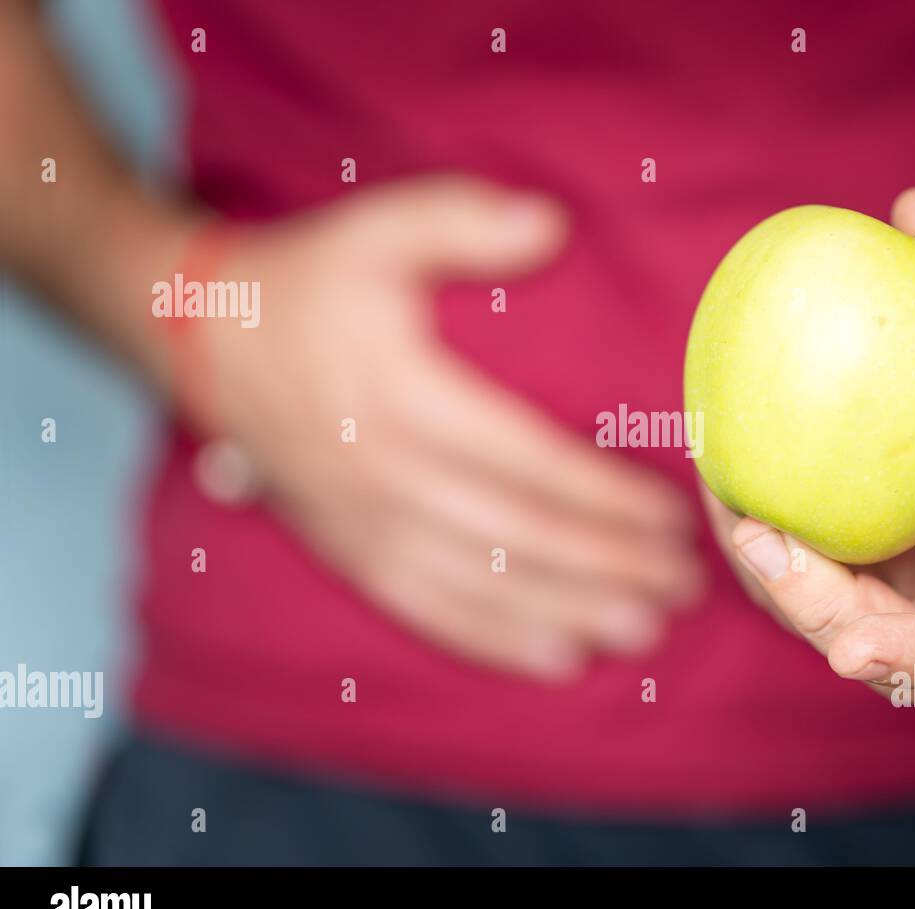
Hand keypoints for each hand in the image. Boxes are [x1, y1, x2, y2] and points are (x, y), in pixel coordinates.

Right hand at [188, 176, 701, 680]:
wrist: (202, 338)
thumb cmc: (307, 281)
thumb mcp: (376, 228)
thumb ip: (461, 221)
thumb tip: (554, 224)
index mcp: (404, 398)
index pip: (531, 464)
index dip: (609, 497)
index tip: (674, 516)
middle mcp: (387, 476)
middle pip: (520, 537)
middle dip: (612, 567)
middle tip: (687, 584)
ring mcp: (364, 525)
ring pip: (484, 587)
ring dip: (573, 612)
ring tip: (648, 629)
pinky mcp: (349, 551)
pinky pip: (430, 611)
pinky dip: (498, 640)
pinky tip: (560, 656)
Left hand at [705, 188, 914, 692]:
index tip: (851, 650)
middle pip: (890, 649)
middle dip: (814, 610)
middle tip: (754, 532)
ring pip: (841, 618)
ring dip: (775, 579)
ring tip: (724, 497)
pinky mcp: (892, 572)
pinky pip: (828, 568)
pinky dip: (778, 540)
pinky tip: (729, 472)